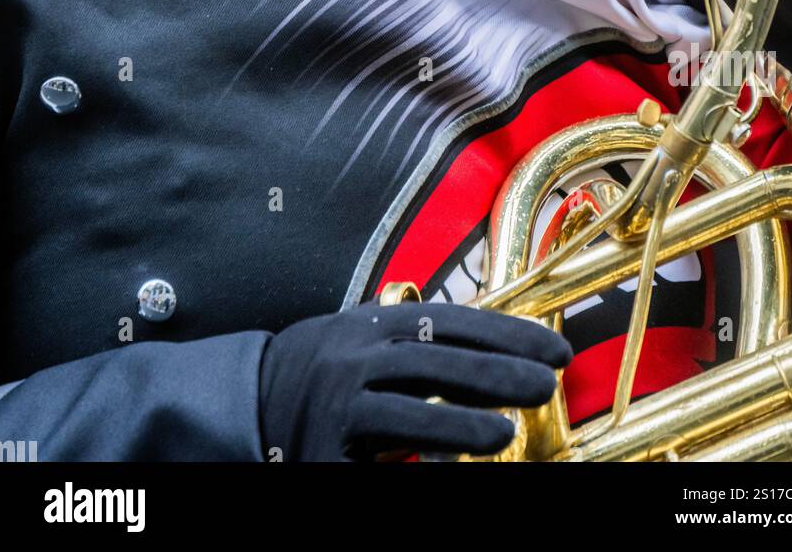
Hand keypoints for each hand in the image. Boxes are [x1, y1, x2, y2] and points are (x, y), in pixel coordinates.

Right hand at [258, 300, 570, 461]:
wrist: (239, 405)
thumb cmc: (319, 375)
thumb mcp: (364, 342)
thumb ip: (416, 343)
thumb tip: (495, 351)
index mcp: (370, 324)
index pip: (448, 321)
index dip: (504, 333)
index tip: (552, 349)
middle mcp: (351, 357)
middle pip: (432, 359)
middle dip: (496, 371)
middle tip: (548, 381)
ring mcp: (334, 405)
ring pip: (403, 410)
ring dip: (458, 421)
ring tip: (507, 431)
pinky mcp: (320, 454)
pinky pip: (376, 462)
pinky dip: (420, 466)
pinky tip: (453, 470)